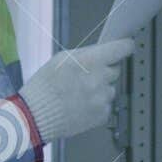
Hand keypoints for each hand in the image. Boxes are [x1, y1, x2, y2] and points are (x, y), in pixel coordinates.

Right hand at [18, 39, 134, 142]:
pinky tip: (80, 104)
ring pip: (110, 88)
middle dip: (104, 70)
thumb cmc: (44, 87)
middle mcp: (99, 80)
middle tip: (87, 76)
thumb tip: (102, 50)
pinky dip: (96, 104)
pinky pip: (106, 104)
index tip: (126, 46)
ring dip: (100, 89)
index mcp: (90, 61)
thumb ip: (86, 54)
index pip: (122, 48)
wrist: (35, 116)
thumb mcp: (61, 59)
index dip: (125, 46)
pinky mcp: (102, 115)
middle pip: (115, 70)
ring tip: (79, 93)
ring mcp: (102, 99)